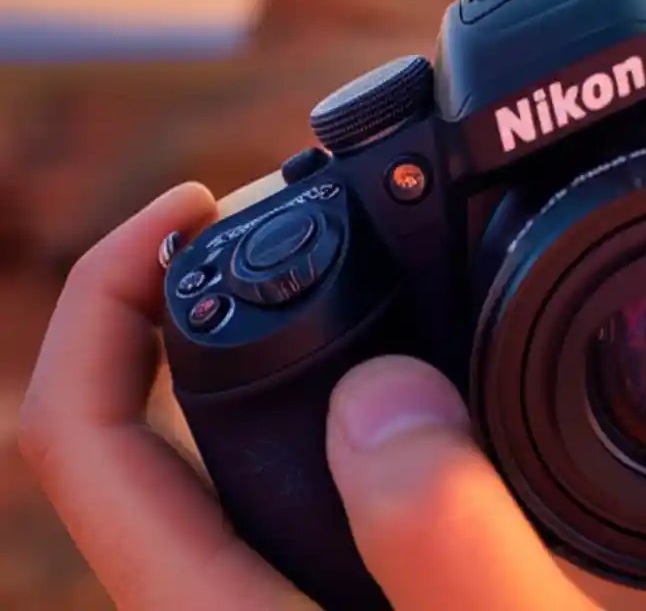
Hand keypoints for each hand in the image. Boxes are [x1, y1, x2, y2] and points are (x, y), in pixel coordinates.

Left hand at [18, 185, 596, 608]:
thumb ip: (447, 549)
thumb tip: (386, 393)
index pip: (88, 442)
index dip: (108, 300)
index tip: (191, 205)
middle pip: (149, 435)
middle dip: (197, 307)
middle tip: (305, 230)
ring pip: (239, 467)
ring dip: (287, 365)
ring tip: (381, 295)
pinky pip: (318, 502)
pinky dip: (361, 425)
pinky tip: (445, 412)